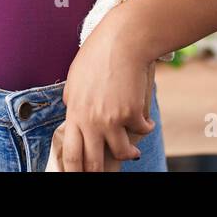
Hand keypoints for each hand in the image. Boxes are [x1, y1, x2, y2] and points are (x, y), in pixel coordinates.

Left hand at [52, 24, 156, 171]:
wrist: (123, 41)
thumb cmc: (98, 53)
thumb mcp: (75, 77)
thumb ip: (72, 98)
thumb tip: (71, 109)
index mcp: (74, 113)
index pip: (70, 154)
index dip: (75, 171)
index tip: (79, 175)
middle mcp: (91, 121)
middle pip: (93, 163)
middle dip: (99, 173)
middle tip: (104, 173)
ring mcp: (112, 120)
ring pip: (122, 153)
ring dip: (130, 153)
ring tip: (133, 151)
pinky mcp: (132, 114)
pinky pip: (142, 131)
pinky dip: (146, 128)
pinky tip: (146, 122)